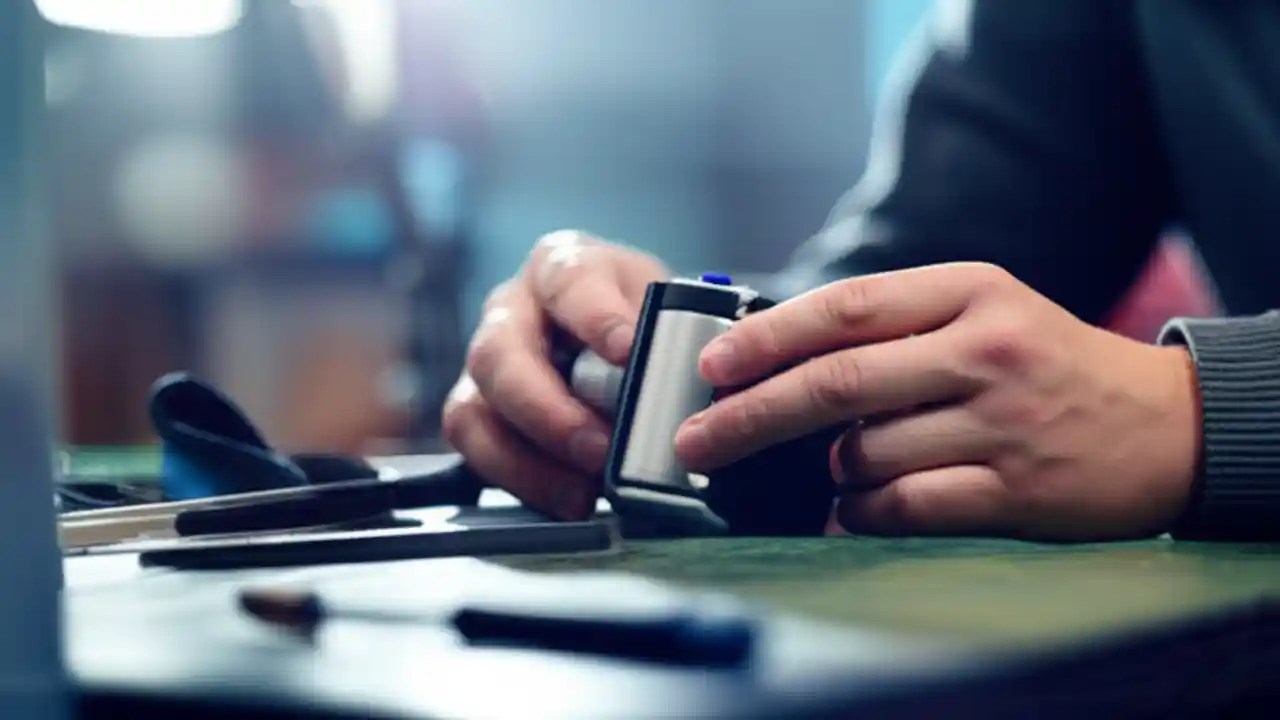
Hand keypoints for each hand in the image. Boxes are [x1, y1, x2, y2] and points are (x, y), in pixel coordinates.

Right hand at [442, 230, 668, 519]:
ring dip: (529, 458)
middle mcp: (512, 308)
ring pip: (474, 408)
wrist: (626, 348)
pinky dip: (522, 481)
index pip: (569, 281)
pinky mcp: (476, 413)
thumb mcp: (668, 313)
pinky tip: (570, 499)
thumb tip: (688, 385)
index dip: (594, 316)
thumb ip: (673, 340)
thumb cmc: (642, 324)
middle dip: (549, 411)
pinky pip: (475, 449)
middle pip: (500, 352)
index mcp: (564, 265)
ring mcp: (487, 362)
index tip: (625, 349)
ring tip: (585, 491)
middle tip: (599, 449)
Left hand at [674, 263, 1199, 540]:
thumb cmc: (1050, 363)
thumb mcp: (985, 311)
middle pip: (835, 384)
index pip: (844, 308)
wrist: (1165, 423)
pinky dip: (860, 513)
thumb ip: (896, 324)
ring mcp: (1000, 423)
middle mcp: (983, 351)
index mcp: (969, 292)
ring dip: (825, 471)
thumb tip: (783, 356)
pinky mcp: (1014, 489)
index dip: (766, 339)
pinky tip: (853, 507)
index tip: (713, 366)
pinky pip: (903, 506)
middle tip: (697, 441)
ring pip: (862, 454)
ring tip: (833, 469)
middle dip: (749, 416)